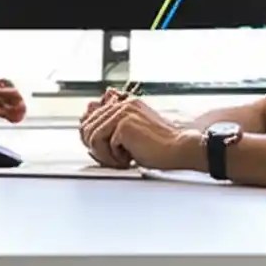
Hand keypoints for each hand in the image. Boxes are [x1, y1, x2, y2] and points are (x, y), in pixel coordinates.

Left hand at [80, 94, 202, 170]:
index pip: (91, 118)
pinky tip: (128, 159)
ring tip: (122, 160)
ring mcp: (122, 112)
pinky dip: (112, 157)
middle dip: (96, 148)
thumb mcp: (131, 134)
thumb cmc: (159, 147)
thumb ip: (111, 129)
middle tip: (114, 159)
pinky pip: (100, 143)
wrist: (179, 149)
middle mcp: (122, 105)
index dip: (90, 138)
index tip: (103, 151)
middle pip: (87, 127)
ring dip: (104, 154)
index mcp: (124, 104)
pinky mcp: (124, 124)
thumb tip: (85, 132)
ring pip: (92, 136)